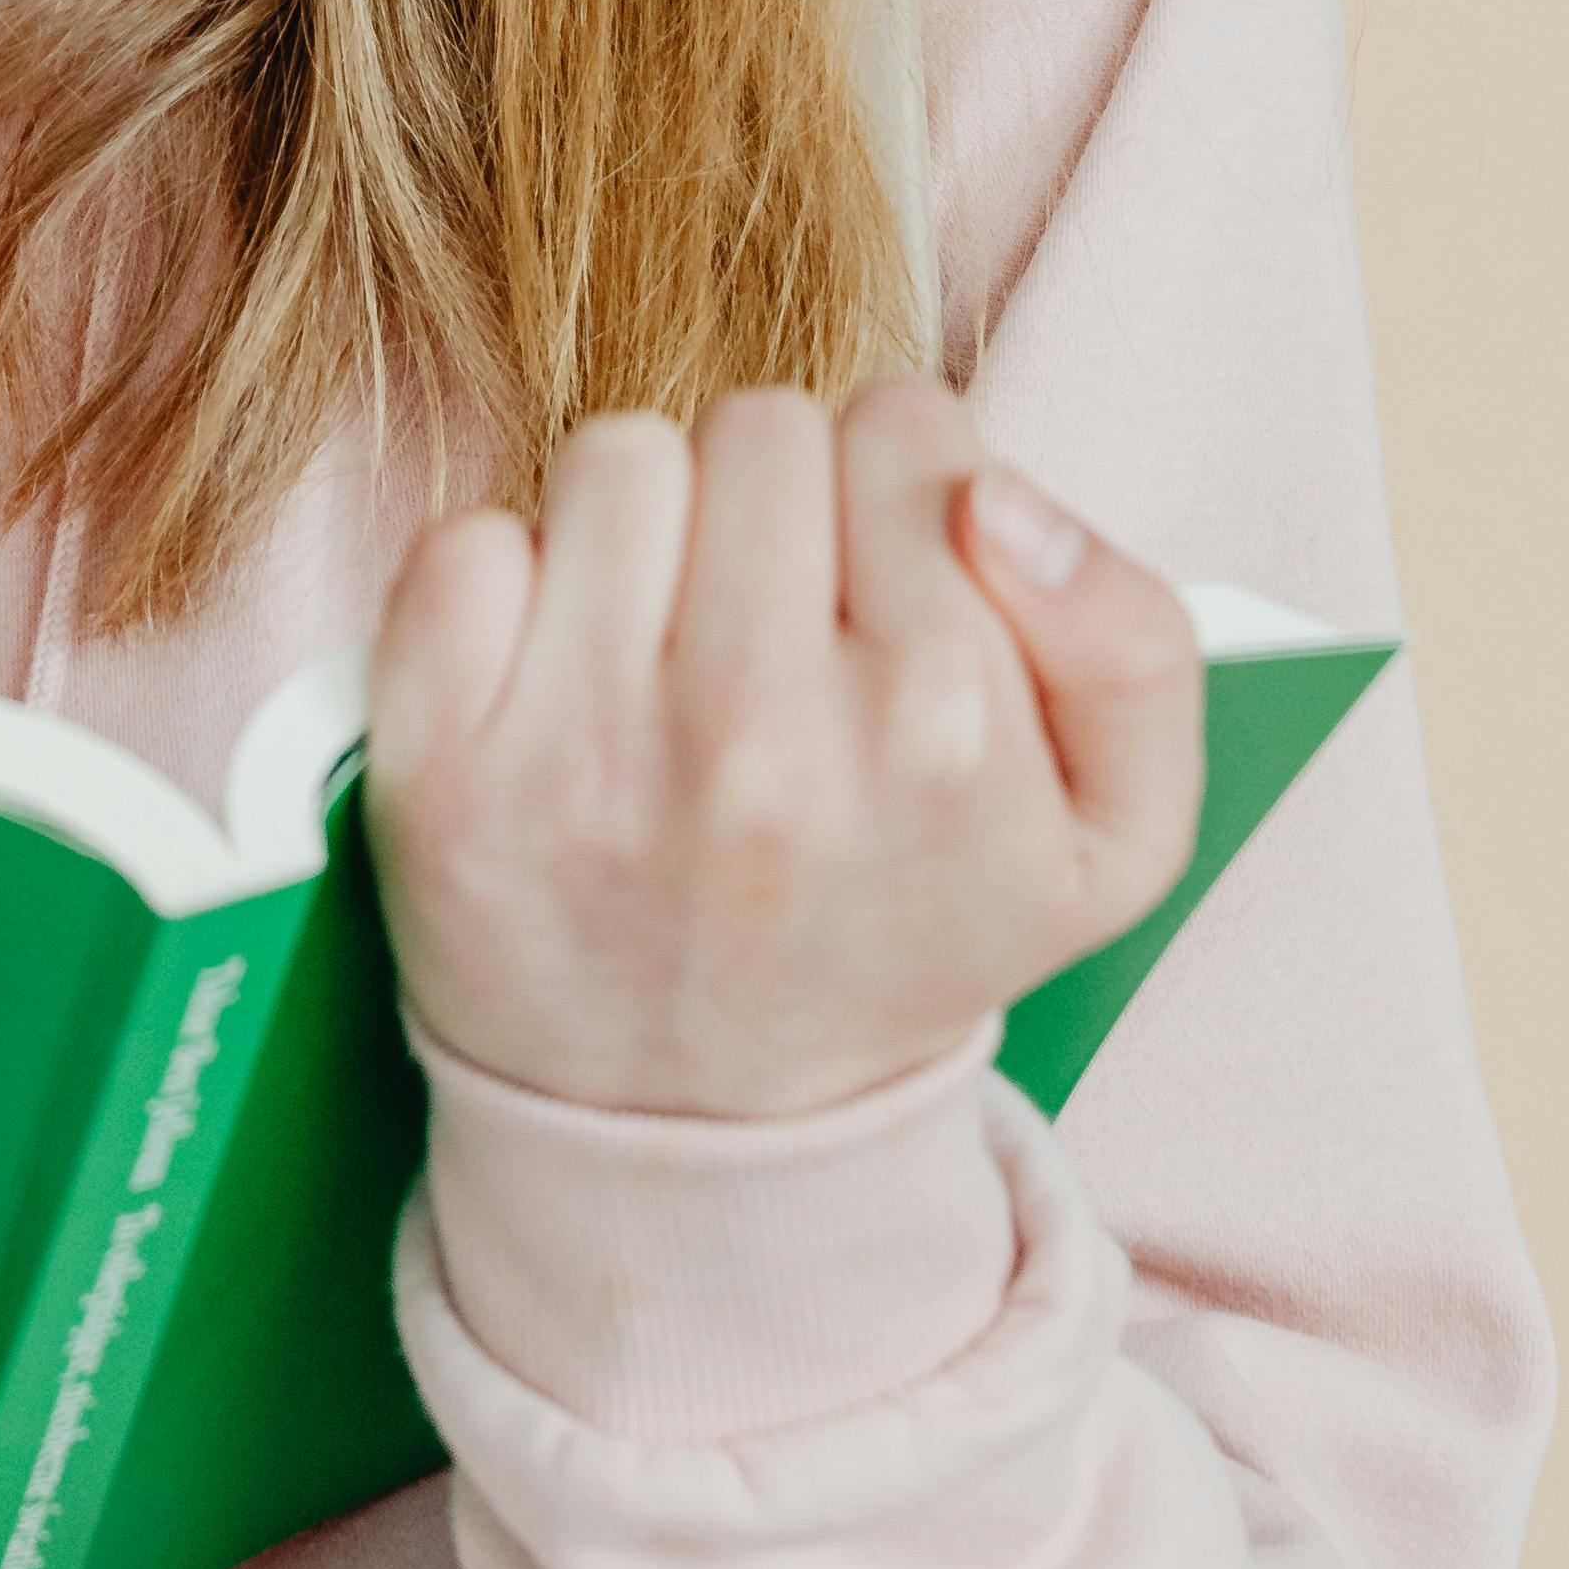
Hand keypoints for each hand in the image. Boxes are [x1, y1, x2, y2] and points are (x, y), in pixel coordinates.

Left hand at [362, 386, 1201, 1131]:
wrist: (712, 1142)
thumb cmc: (908, 939)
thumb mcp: (1115, 835)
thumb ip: (1129, 636)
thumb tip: (991, 494)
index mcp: (935, 732)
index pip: (905, 426)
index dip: (903, 496)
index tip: (886, 602)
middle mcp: (753, 741)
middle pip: (760, 426)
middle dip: (778, 506)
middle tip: (779, 637)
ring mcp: (579, 759)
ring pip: (616, 460)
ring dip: (649, 533)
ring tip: (674, 657)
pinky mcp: (439, 779)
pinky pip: (465, 543)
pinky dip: (509, 591)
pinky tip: (564, 686)